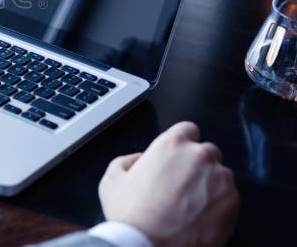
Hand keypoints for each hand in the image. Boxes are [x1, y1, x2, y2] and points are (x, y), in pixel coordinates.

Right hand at [98, 121, 238, 246]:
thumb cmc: (132, 216)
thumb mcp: (112, 180)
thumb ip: (127, 161)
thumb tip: (139, 160)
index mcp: (171, 144)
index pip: (188, 129)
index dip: (181, 144)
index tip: (178, 157)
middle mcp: (200, 156)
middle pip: (207, 151)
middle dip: (198, 164)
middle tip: (183, 185)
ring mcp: (220, 179)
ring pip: (221, 175)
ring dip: (210, 184)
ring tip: (191, 205)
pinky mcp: (233, 203)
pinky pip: (230, 197)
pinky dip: (219, 205)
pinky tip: (200, 217)